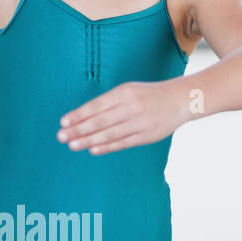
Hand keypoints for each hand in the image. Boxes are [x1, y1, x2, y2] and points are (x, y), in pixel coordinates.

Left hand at [57, 79, 185, 154]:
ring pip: (109, 133)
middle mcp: (131, 107)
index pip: (97, 106)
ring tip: (72, 145)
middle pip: (100, 121)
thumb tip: (83, 118)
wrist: (180, 100)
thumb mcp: (129, 91)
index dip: (79, 115)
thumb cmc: (147, 95)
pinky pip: (123, 143)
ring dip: (89, 140)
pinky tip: (92, 150)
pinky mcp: (146, 136)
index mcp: (124, 93)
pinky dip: (106, 147)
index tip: (63, 122)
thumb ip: (108, 103)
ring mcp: (139, 122)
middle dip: (79, 129)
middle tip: (61, 137)